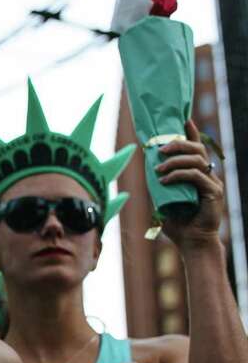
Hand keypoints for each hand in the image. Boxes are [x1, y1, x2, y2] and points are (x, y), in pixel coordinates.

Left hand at [156, 120, 225, 248]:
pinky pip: (196, 176)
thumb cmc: (178, 222)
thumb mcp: (163, 199)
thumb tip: (148, 169)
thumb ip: (160, 184)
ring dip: (174, 161)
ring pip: (196, 160)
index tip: (184, 120)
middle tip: (160, 150)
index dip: (191, 133)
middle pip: (197, 149)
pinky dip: (178, 175)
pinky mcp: (213, 192)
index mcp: (198, 174)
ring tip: (158, 168)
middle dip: (178, 145)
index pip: (197, 148)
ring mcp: (212, 183)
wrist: (192, 242)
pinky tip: (165, 180)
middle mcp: (208, 175)